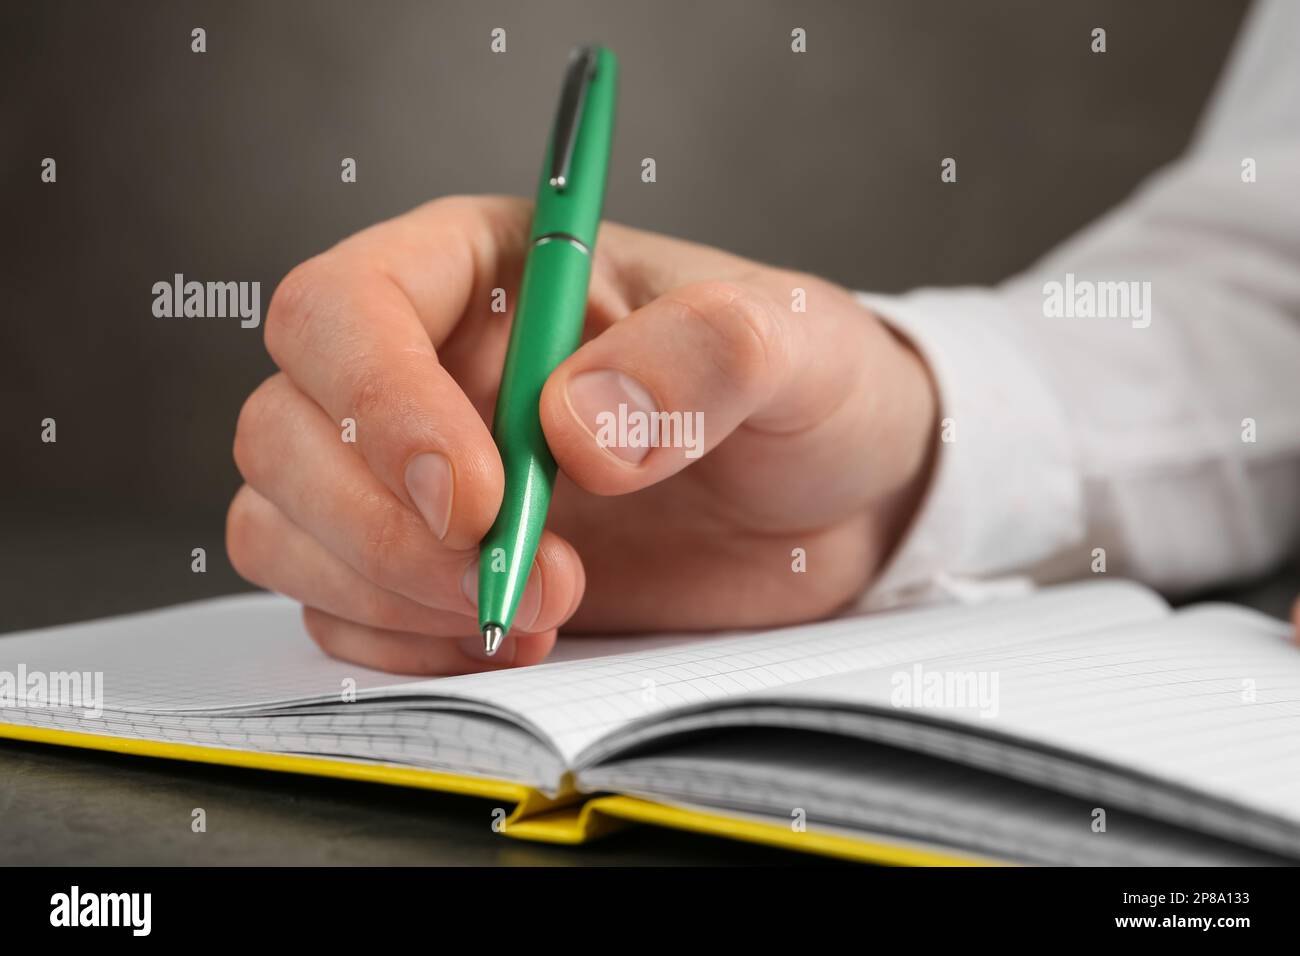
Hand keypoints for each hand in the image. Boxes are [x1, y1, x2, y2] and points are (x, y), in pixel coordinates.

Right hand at [227, 196, 937, 673]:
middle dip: (387, 527)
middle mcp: (426, 366)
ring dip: (389, 590)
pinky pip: (337, 607)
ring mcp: (417, 474)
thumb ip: (704, 354)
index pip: (343, 308)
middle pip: (285, 427)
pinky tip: (509, 636)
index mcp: (484, 269)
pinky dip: (402, 641)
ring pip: (285, 523)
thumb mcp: (795, 344)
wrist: (833, 500)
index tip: (482, 496)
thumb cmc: (806, 389)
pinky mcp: (430, 565)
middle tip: (528, 573)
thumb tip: (573, 428)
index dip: (380, 405)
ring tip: (537, 607)